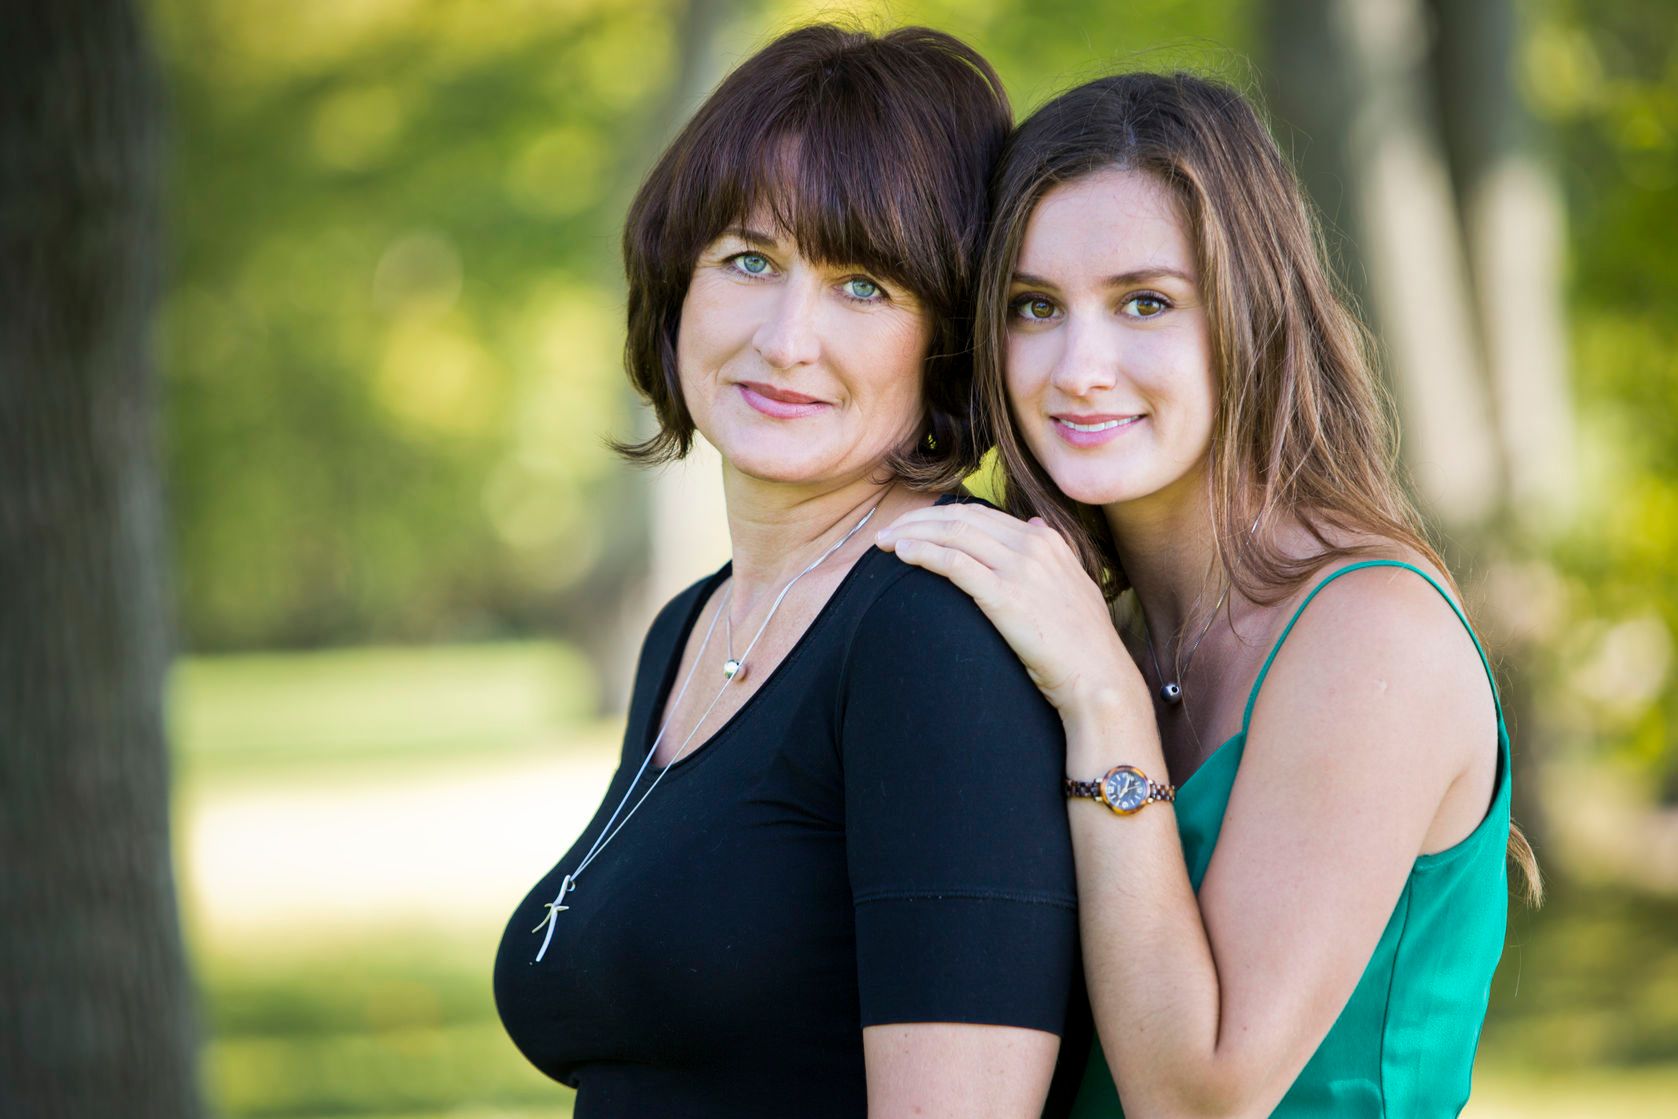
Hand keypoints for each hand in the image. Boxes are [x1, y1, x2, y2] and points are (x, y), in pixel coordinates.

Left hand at [875, 504, 1146, 719]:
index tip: (914, 526)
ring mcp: (1019, 569)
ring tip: (884, 543)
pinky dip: (923, 553)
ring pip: (952, 534)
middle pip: (961, 518)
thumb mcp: (1076, 585)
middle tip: (888, 531)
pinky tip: (902, 555)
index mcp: (1046, 541)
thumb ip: (1053, 554)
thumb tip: (1035, 524)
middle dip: (918, 520)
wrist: (1098, 679)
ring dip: (911, 534)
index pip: (981, 514)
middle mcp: (1033, 546)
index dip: (941, 516)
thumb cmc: (1083, 644)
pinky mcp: (1005, 596)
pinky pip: (954, 563)